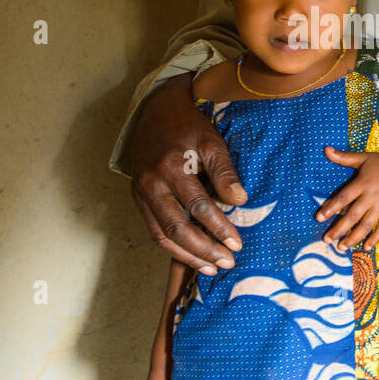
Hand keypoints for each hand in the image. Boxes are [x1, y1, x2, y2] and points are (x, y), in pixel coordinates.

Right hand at [130, 75, 247, 275]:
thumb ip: (224, 171)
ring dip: (187, 255)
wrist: (156, 111)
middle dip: (203, 250)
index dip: (218, 228)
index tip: (237, 244)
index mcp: (171, 167)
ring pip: (163, 235)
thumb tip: (239, 201)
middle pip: (177, 228)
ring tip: (211, 268)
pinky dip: (173, 247)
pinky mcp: (138, 199)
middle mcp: (151, 184)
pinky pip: (154, 230)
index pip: (198, 206)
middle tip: (226, 263)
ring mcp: (141, 193)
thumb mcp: (211, 141)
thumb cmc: (188, 127)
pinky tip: (193, 256)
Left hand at [316, 147, 378, 250]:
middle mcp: (371, 196)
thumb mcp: (363, 158)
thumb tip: (326, 149)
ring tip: (341, 247)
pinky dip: (375, 238)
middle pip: (353, 215)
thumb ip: (344, 157)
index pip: (344, 197)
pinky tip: (365, 247)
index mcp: (362, 183)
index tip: (318, 218)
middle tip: (326, 239)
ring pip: (366, 225)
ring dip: (353, 237)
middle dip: (339, 229)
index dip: (330, 208)